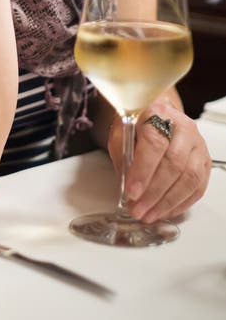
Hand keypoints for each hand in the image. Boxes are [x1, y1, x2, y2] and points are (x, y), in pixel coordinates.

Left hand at [107, 100, 210, 221]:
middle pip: (174, 164)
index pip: (154, 144)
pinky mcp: (205, 162)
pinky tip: (165, 211)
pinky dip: (180, 203)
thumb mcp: (121, 133)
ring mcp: (198, 146)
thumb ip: (123, 156)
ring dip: (167, 202)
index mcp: (159, 114)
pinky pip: (198, 188)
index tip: (131, 192)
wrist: (158, 117)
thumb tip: (126, 186)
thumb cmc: (139, 126)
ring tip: (149, 214)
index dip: (142, 171)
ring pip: (189, 179)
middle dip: (154, 192)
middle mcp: (183, 128)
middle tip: (138, 209)